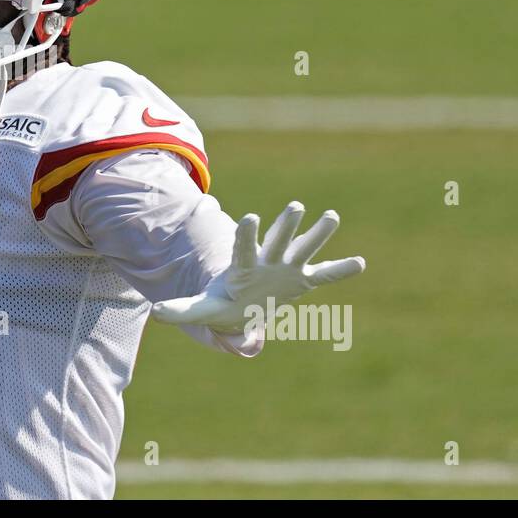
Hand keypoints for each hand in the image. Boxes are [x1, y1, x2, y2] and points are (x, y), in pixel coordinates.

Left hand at [150, 202, 364, 333]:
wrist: (242, 304)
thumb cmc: (224, 301)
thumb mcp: (203, 308)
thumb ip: (184, 309)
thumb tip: (157, 312)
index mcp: (243, 266)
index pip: (244, 246)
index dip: (247, 234)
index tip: (249, 216)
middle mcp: (267, 260)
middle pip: (277, 240)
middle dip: (286, 225)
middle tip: (296, 205)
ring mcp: (287, 267)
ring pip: (304, 248)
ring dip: (318, 234)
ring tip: (332, 216)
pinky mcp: (301, 279)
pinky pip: (324, 275)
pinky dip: (341, 270)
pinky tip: (360, 263)